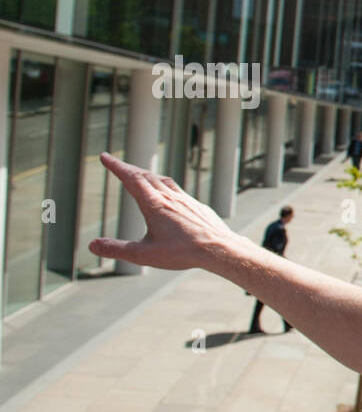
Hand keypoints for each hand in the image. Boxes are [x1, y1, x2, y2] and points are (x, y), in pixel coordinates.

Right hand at [88, 153, 242, 271]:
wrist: (220, 249)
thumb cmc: (183, 252)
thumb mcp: (144, 254)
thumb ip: (117, 249)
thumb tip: (92, 245)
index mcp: (153, 204)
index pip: (130, 178)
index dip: (116, 166)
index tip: (105, 156)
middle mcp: (169, 196)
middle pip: (145, 176)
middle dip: (128, 168)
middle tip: (116, 164)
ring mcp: (185, 199)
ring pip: (163, 180)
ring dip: (148, 175)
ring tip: (140, 175)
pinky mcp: (196, 206)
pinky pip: (178, 190)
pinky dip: (165, 185)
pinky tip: (168, 194)